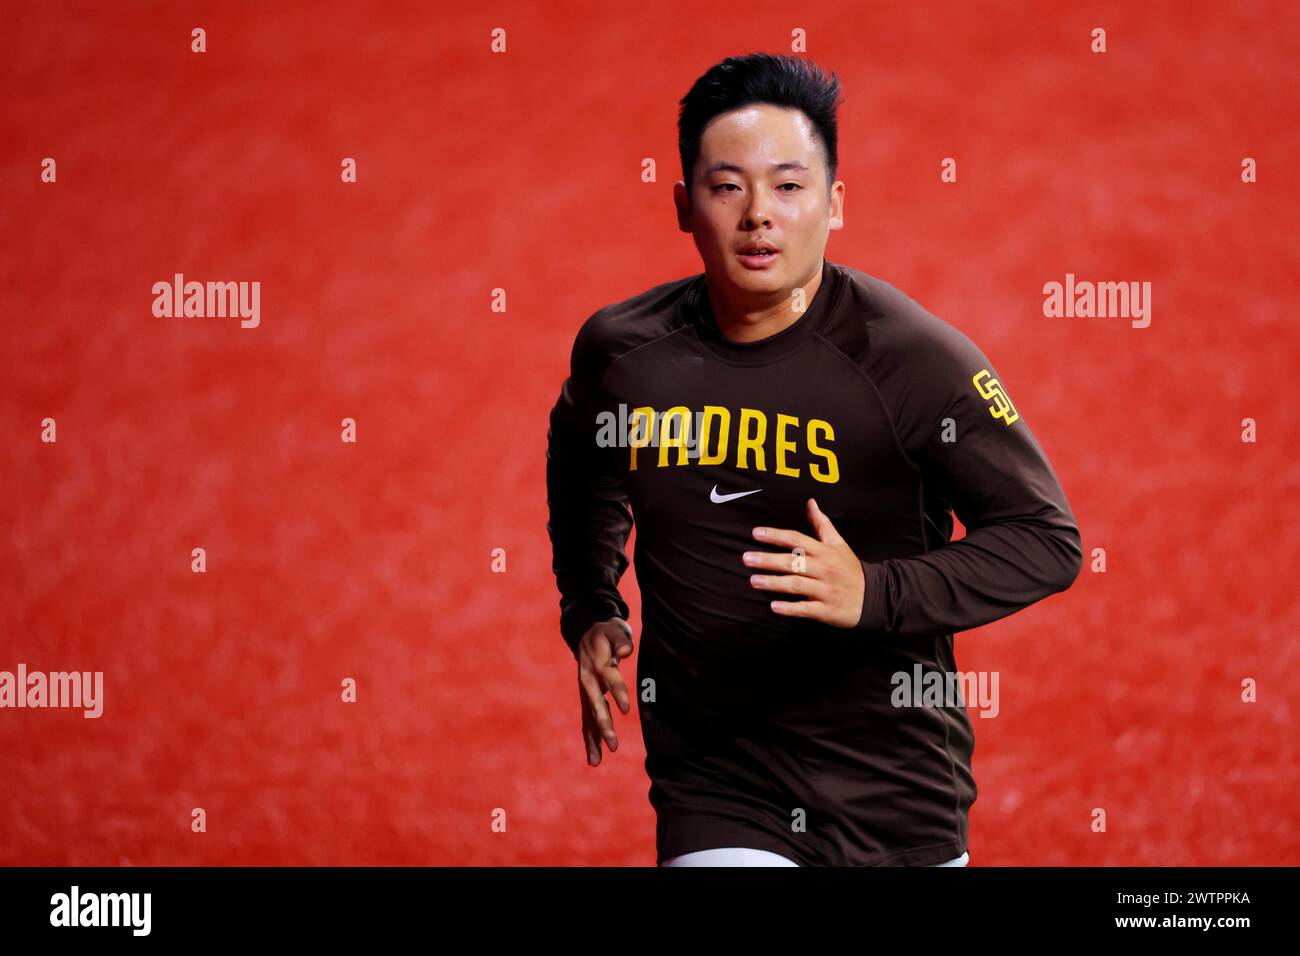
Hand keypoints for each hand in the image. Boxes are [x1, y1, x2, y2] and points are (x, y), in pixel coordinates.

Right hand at [577, 617, 633, 765]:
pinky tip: (594, 758)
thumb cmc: (606, 632)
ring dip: (594, 739)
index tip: (625, 709)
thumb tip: (626, 651)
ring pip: (588, 718)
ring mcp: (585, 691)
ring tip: (597, 761)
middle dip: (604, 725)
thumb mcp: (615, 629)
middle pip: (596, 704)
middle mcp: (588, 680)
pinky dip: (590, 739)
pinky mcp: (587, 698)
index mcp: (597, 662)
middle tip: (613, 745)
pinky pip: (587, 721)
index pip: (608, 678)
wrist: (587, 633)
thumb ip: (621, 639)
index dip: (617, 691)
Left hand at [743, 498, 866, 628]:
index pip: (796, 539)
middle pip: (793, 562)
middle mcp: (823, 569)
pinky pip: (806, 609)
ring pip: (797, 584)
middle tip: (746, 558)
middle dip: (768, 560)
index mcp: (824, 551)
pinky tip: (774, 606)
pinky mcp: (826, 610)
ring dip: (774, 583)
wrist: (875, 596)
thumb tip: (810, 502)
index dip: (775, 535)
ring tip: (754, 581)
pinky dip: (790, 608)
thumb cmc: (850, 568)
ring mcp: (825, 590)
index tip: (756, 533)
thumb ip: (822, 524)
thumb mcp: (838, 543)